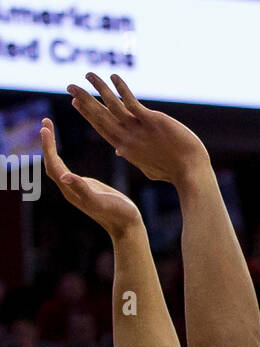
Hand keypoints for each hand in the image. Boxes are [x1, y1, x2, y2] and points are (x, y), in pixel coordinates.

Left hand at [41, 119, 141, 238]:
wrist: (126, 225)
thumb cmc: (117, 213)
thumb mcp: (99, 200)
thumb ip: (82, 189)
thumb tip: (64, 176)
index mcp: (70, 190)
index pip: (53, 165)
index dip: (48, 147)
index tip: (45, 128)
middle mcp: (69, 189)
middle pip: (51, 163)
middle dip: (47, 143)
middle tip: (45, 122)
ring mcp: (76, 188)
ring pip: (57, 165)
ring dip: (51, 148)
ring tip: (49, 129)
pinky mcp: (85, 187)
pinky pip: (66, 168)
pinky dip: (60, 155)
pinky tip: (62, 150)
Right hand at [67, 73, 209, 185]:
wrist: (190, 172)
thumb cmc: (173, 170)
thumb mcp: (146, 164)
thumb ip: (131, 155)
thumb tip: (119, 152)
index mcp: (125, 148)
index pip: (101, 127)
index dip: (87, 113)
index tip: (75, 102)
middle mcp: (127, 138)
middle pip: (100, 115)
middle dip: (84, 99)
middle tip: (70, 86)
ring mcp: (138, 129)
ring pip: (112, 106)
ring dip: (99, 88)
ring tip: (88, 74)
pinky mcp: (152, 121)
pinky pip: (132, 103)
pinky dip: (121, 89)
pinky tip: (113, 77)